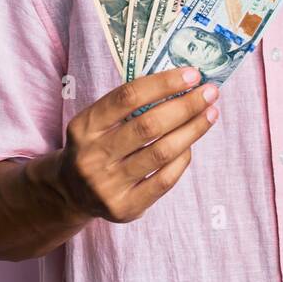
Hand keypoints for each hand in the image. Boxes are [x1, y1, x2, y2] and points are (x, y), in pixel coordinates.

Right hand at [55, 67, 220, 222]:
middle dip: (186, 105)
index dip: (164, 83)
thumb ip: (131, 105)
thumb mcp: (99, 122)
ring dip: (193, 130)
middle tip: (211, 92)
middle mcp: (92, 156)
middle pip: (149, 125)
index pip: (128, 97)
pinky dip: (183, 158)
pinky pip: (165, 179)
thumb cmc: (98, 145)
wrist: (71, 193)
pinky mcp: (124, 207)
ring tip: (210, 114)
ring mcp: (107, 185)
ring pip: (161, 152)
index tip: (193, 74)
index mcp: (84, 126)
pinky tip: (191, 145)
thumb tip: (184, 83)